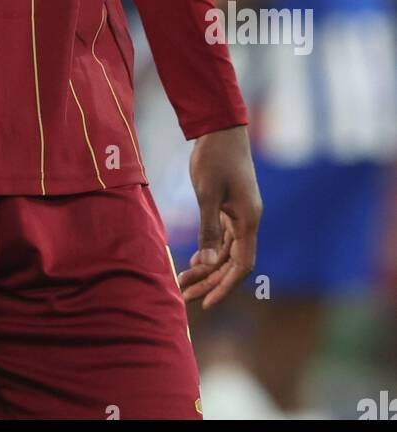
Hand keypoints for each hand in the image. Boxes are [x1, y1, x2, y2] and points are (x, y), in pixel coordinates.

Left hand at [177, 125, 261, 308]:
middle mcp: (248, 221)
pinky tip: (194, 259)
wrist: (220, 128)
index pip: (241, 265)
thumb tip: (207, 263)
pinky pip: (222, 237)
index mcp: (248, 221)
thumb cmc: (215, 158)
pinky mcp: (230, 206)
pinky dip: (209, 250)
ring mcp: (239, 214)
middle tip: (185, 296)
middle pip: (232, 263)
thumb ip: (207, 229)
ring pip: (226, 251)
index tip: (206, 303)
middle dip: (210, 281)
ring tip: (183, 280)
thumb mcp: (207, 193)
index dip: (225, 286)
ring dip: (207, 267)